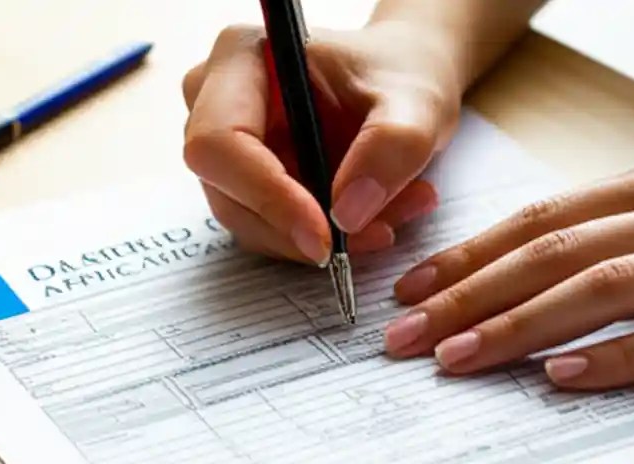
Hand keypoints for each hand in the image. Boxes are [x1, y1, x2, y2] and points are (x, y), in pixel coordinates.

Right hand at [181, 21, 465, 263]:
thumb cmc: (402, 71)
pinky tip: (370, 218)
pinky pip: (270, 230)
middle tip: (375, 232)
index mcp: (242, 55)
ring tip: (389, 218)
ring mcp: (227, 145)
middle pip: (229, 192)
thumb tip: (347, 214)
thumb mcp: (416, 102)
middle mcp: (217, 99)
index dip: (266, 196)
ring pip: (250, 222)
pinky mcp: (245, 182)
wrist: (406, 80)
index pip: (220, 141)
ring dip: (319, 237)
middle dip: (301, 226)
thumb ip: (390, 148)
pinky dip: (321, 237)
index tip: (323, 235)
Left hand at [384, 135, 633, 387]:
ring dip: (519, 325)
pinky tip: (564, 376)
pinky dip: (620, 357)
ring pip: (603, 288)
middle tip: (404, 337)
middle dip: (468, 295)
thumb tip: (556, 253)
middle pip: (553, 253)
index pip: (545, 219)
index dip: (472, 254)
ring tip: (456, 359)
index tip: (414, 288)